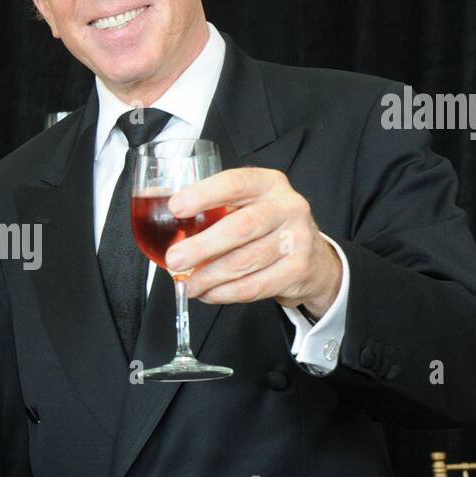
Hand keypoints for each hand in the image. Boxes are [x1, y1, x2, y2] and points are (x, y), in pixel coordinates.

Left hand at [162, 166, 341, 316]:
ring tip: (189, 284)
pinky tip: (209, 293)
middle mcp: (287, 206)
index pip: (234, 183)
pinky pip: (254, 286)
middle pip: (240, 227)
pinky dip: (225, 293)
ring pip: (245, 262)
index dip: (203, 195)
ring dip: (210, 277)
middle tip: (174, 259)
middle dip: (202, 247)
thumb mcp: (246, 205)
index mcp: (268, 183)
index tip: (175, 207)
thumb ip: (212, 208)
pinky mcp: (298, 269)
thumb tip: (161, 217)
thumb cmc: (266, 227)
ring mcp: (298, 238)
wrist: (313, 257)